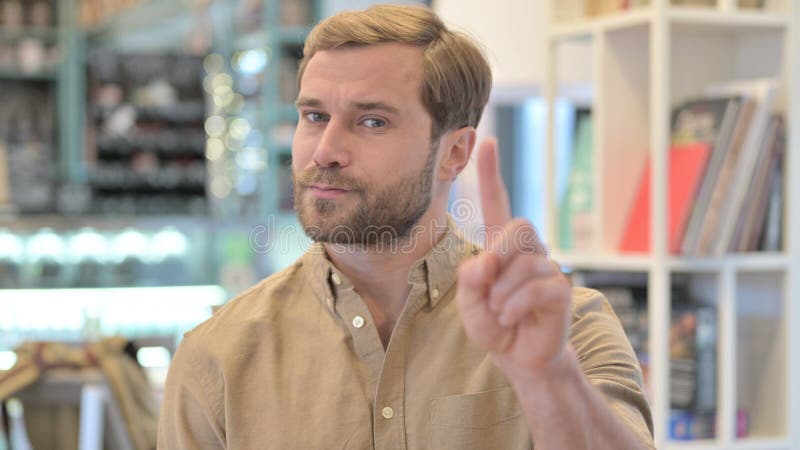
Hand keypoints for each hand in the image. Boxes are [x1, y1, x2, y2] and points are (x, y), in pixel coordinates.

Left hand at [456, 138, 573, 381]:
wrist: (521, 357)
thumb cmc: (495, 324)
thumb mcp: (469, 305)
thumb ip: (469, 282)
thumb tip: (481, 263)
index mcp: (501, 248)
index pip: (497, 203)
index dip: (490, 175)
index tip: (486, 142)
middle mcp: (527, 251)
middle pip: (519, 226)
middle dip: (498, 252)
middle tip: (485, 279)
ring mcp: (547, 269)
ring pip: (525, 263)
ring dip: (502, 292)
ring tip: (499, 312)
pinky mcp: (561, 290)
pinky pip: (538, 287)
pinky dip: (516, 305)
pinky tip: (510, 318)